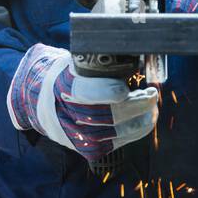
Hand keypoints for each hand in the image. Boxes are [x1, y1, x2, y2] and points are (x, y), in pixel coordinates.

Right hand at [7, 43, 157, 164]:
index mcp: (65, 89)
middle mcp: (70, 116)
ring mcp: (81, 137)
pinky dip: (139, 128)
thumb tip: (132, 47)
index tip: (125, 86)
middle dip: (137, 104)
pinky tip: (146, 116)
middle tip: (152, 93)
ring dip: (144, 116)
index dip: (110, 91)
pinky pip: (123, 140)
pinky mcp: (91, 150)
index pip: (87, 93)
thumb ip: (98, 60)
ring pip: (121, 130)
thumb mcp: (75, 64)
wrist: (45, 106)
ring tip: (151, 103)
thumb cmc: (68, 79)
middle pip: (110, 114)